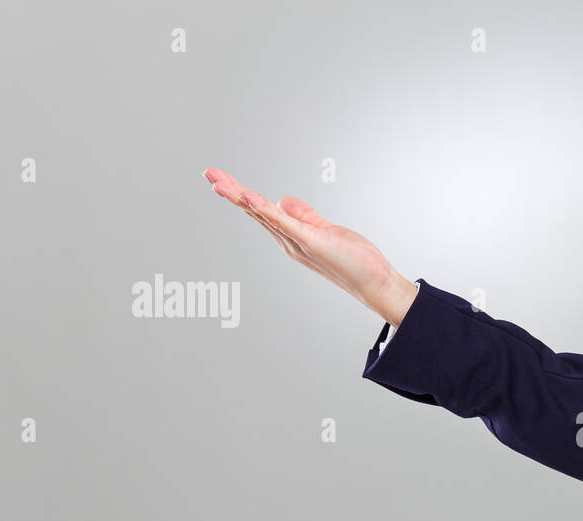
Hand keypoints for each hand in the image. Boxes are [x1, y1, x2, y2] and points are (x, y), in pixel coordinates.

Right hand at [203, 167, 417, 325]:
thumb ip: (305, 215)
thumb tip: (283, 200)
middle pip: (254, 212)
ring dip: (239, 198)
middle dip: (231, 192)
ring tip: (218, 182)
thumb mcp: (326, 230)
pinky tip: (248, 197)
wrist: (374, 283)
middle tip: (208, 174)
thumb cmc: (354, 260)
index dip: (241, 195)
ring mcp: (297, 242)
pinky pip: (283, 222)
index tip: (221, 179)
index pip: (262, 211)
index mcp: (291, 237)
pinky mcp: (310, 241)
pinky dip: (264, 209)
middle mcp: (288, 242)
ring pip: (263, 216)